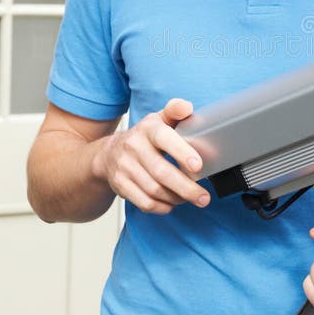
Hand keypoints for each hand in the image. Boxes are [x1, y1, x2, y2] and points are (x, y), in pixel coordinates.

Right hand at [92, 98, 208, 213]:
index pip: (164, 138)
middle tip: (204, 198)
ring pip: (154, 190)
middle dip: (186, 188)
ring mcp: (125, 167)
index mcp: (148, 128)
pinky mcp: (120, 185)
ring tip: (191, 198)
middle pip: (161, 172)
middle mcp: (134, 146)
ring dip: (176, 198)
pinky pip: (144, 202)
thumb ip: (175, 111)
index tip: (198, 166)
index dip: (182, 152)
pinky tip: (172, 203)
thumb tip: (187, 107)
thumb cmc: (144, 137)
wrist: (109, 153)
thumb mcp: (159, 119)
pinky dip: (162, 207)